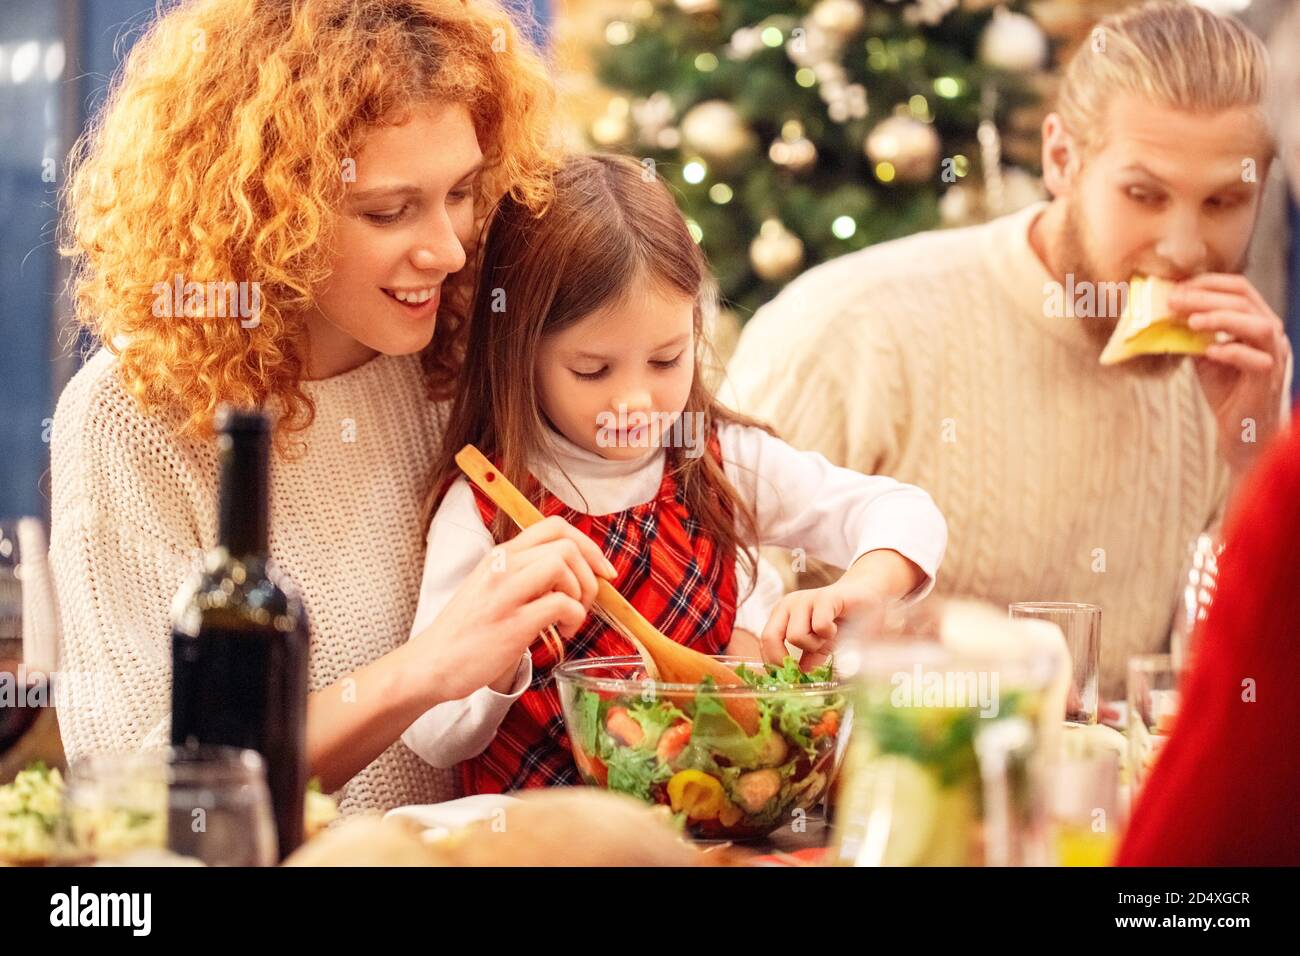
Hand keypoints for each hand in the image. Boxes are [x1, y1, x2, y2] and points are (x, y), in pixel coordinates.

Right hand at [406, 516, 616, 702]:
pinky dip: (574, 618)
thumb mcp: (492, 587)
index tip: (602, 570)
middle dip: (591, 572)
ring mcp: (505, 593)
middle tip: (587, 600)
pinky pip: (561, 604)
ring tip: (573, 618)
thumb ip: (525, 574)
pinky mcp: (512, 623)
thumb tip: (573, 574)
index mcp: (501, 555)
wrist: (431, 663)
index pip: (554, 526)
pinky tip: (564, 632)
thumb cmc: (467, 630)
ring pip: (563, 565)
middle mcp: (502, 566)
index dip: (588, 544)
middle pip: (565, 544)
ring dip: (582, 593)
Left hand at [759, 582, 880, 672]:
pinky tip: (837, 627)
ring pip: (795, 636)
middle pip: (769, 637)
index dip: (774, 663)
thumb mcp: (821, 645)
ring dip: (814, 645)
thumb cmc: (841, 622)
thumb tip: (797, 679)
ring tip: (827, 637)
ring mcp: (805, 599)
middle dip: (784, 658)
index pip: (765, 641)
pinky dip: (829, 634)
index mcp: (782, 615)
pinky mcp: (825, 597)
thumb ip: (808, 659)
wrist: (867, 598)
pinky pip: (819, 626)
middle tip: (804, 667)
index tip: (790, 678)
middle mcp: (788, 605)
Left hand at [1172, 274, 1289, 474]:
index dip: (1208, 283)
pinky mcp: (1268, 380)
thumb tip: (1166, 313)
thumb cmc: (1227, 392)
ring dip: (1221, 319)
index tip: (1176, 287)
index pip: (1239, 289)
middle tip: (1173, 301)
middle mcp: (1271, 335)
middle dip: (1206, 297)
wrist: (1244, 432)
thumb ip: (1193, 335)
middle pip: (1245, 301)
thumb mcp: (1205, 356)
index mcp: (1257, 322)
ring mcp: (1274, 356)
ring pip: (1257, 325)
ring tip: (1191, 322)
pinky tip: (1208, 352)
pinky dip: (1232, 351)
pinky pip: (1257, 360)